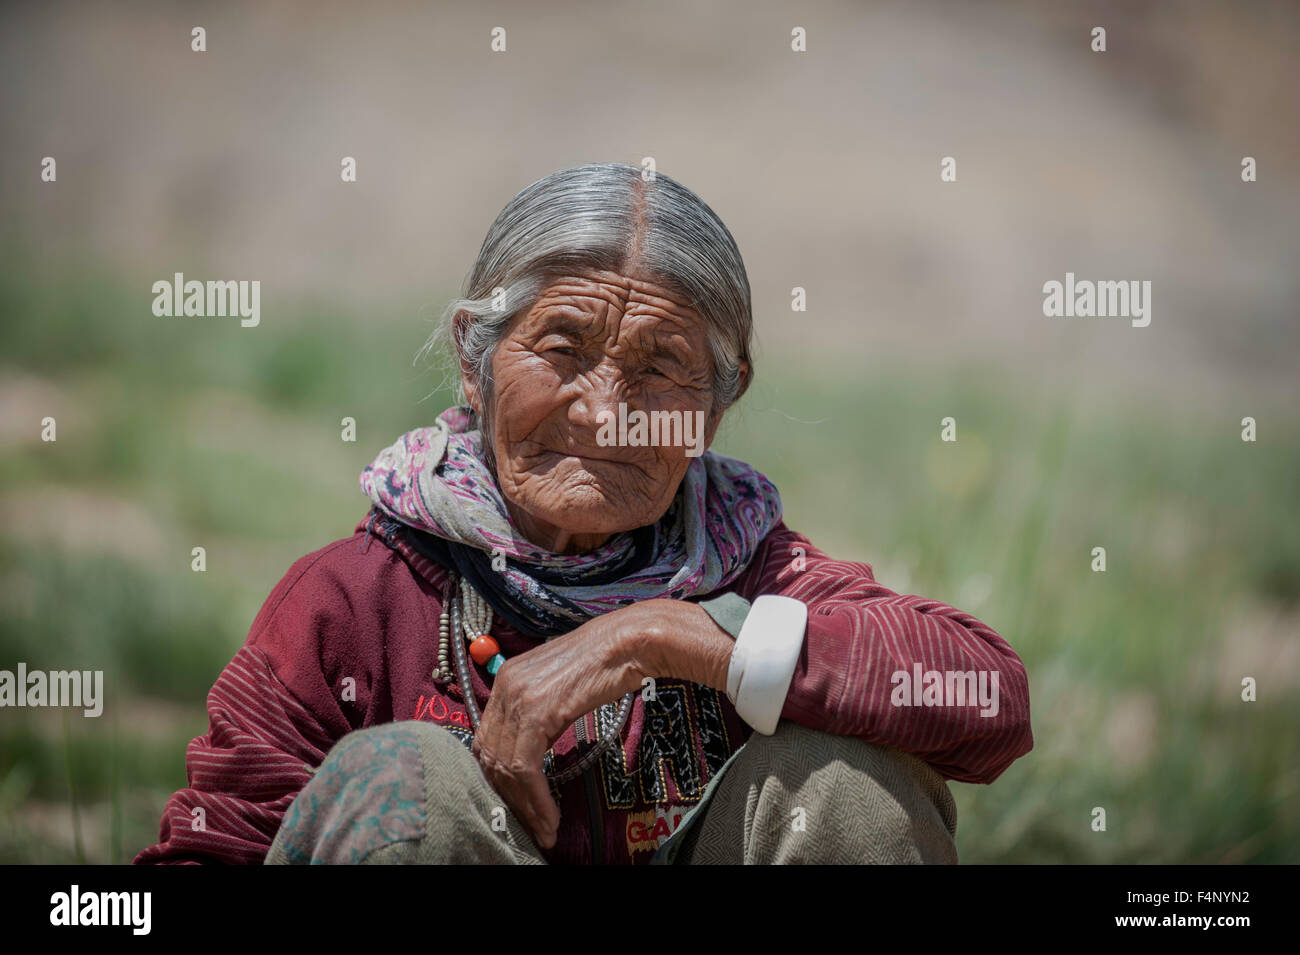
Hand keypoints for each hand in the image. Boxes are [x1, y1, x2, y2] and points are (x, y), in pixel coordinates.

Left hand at [470, 598, 733, 848]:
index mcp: (507, 679)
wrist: (629, 642)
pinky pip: (524, 767)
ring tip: (543, 829)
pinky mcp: (536, 712)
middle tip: (529, 824)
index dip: (499, 778)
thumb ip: (539, 715)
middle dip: (508, 797)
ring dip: (524, 805)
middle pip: (489, 755)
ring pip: (505, 767)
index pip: (487, 739)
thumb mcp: (561, 689)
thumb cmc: (606, 664)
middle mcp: (505, 685)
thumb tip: (531, 753)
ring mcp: (517, 697)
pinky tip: (550, 815)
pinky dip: (536, 798)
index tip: (519, 804)